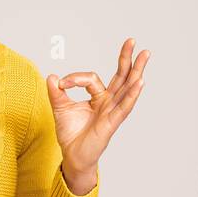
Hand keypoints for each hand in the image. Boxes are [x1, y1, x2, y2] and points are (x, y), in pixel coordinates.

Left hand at [46, 37, 150, 193]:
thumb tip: (52, 76)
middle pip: (121, 76)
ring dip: (136, 71)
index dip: (75, 78)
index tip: (61, 84)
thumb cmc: (71, 134)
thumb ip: (57, 92)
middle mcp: (109, 102)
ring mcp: (113, 111)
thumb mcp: (60, 108)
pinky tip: (139, 81)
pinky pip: (124, 107)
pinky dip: (132, 94)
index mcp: (98, 97)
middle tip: (132, 41)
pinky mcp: (112, 123)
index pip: (91, 78)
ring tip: (145, 55)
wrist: (72, 156)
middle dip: (126, 58)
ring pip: (127, 88)